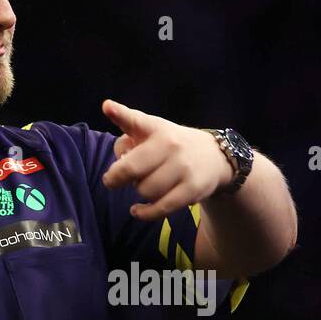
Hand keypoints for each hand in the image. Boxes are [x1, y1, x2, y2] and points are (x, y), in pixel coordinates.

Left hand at [99, 99, 233, 221]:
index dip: (120, 113)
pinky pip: (161, 207)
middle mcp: (171, 146)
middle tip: (112, 180)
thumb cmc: (171, 144)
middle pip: (131, 169)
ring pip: (145, 190)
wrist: (214, 158)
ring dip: (139, 191)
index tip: (107, 106)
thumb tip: (119, 154)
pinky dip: (145, 213)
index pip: (137, 120)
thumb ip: (128, 134)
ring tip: (145, 184)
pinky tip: (136, 211)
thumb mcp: (151, 130)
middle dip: (116, 177)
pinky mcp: (191, 190)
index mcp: (157, 128)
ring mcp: (183, 168)